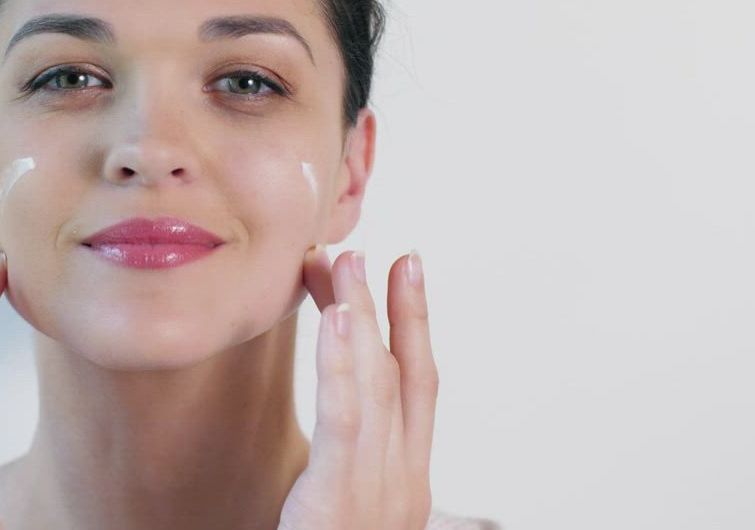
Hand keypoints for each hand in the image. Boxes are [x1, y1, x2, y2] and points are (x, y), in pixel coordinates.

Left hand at [279, 246, 437, 529]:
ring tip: (347, 260)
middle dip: (388, 306)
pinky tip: (338, 316)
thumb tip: (338, 420)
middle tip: (365, 250)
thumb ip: (344, 469)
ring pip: (376, 384)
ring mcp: (378, 493)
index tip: (404, 267)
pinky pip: (343, 420)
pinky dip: (342, 363)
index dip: (414, 323)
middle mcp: (403, 484)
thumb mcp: (339, 509)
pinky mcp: (337, 501)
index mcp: (407, 483)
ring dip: (364, 314)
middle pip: (400, 375)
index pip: (417, 388)